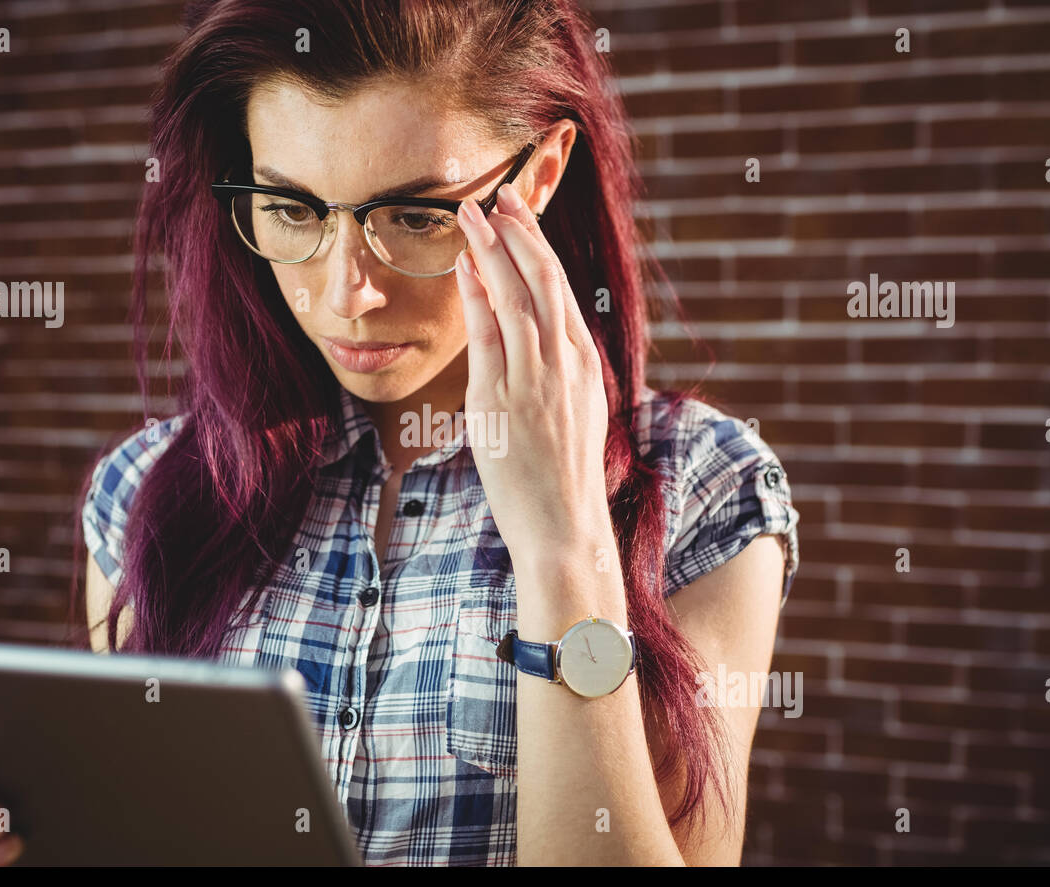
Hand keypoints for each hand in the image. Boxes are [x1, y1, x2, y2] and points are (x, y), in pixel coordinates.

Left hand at [454, 182, 615, 569]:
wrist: (564, 526)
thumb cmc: (564, 477)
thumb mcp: (575, 414)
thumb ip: (560, 373)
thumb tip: (542, 341)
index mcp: (584, 363)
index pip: (560, 289)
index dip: (538, 247)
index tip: (520, 216)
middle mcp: (565, 364)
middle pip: (543, 280)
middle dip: (519, 233)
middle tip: (497, 196)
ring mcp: (534, 380)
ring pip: (515, 297)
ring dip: (492, 250)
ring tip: (472, 214)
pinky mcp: (502, 402)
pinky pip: (489, 336)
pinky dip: (477, 296)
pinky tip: (465, 267)